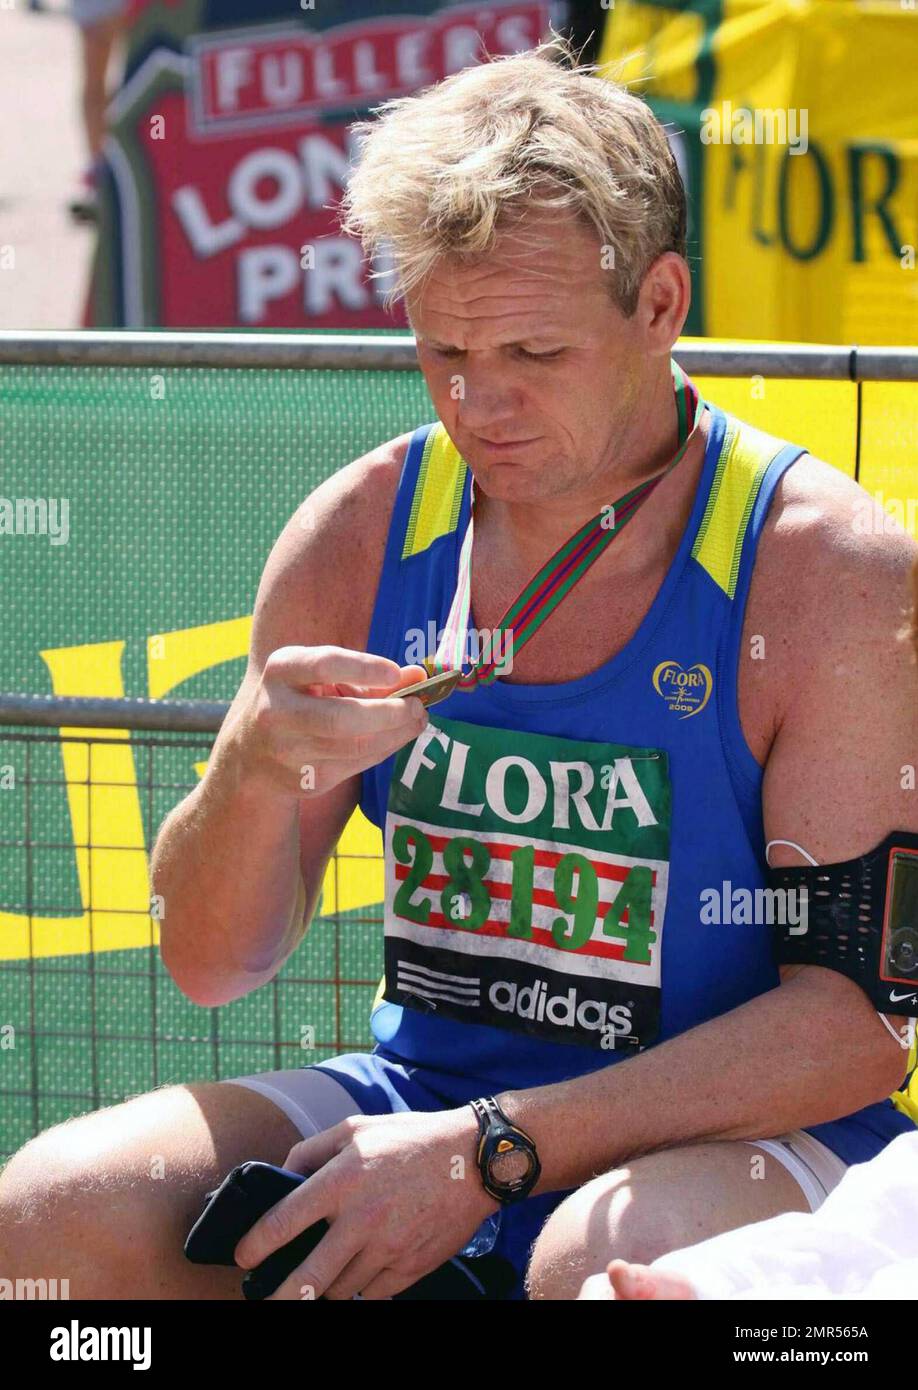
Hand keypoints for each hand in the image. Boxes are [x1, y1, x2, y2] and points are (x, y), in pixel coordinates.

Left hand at [234, 1108, 498, 1299]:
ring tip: (314, 1284)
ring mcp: (387, 1249)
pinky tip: (355, 1278)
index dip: (255, 1245)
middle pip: (307, 1279)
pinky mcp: (410, 1268)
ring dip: (323, 1290)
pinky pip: (373, 1294)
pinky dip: (360, 1290)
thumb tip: (281, 1174)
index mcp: (342, 1181)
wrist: (473, 1160)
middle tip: (265, 1300)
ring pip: (339, 1291)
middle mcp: (361, 1220)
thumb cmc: (410, 1140)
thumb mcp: (356, 1127)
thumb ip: (312, 1149)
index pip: (284, 1222)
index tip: (243, 1256)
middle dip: (278, 1297)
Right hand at [235, 645, 428, 798]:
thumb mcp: (319, 676)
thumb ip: (367, 675)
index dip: (363, 668)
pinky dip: (383, 749)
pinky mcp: (304, 781)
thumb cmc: (299, 700)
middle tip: (417, 707)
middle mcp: (277, 711)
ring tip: (417, 720)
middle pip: (339, 718)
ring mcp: (288, 751)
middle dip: (387, 714)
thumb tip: (418, 676)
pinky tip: (396, 737)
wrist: (251, 752)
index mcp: (280, 671)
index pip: (323, 665)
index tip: (395, 673)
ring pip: (353, 747)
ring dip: (394, 734)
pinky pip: (355, 765)